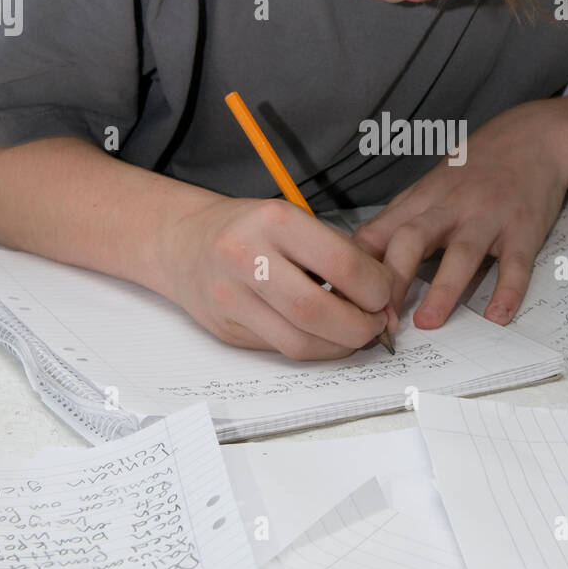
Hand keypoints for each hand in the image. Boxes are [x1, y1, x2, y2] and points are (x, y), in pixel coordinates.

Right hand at [159, 196, 396, 357]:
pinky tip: (325, 336)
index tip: (385, 295)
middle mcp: (247, 258)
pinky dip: (314, 349)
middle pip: (318, 312)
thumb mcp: (292, 218)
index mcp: (274, 221)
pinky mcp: (226, 331)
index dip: (376, 288)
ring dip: (340, 346)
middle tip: (376, 323)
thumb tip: (383, 298)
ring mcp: (231, 298)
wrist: (182, 243)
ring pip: (300, 342)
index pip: (342, 264)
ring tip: (355, 333)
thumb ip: (336, 253)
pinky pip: (282, 351)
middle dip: (361, 326)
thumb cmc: (249, 228)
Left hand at [353, 100, 567, 328]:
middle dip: (392, 279)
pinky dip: (508, 291)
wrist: (533, 138)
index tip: (347, 304)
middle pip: (411, 239)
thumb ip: (399, 223)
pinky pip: (515, 263)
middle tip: (381, 319)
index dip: (357, 270)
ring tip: (428, 323)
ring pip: (461, 253)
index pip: (377, 235)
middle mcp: (450, 208)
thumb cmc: (475, 169)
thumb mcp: (429, 187)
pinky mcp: (523, 229)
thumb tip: (361, 266)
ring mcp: (488, 218)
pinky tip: (497, 317)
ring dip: (443, 290)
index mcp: (420, 201)